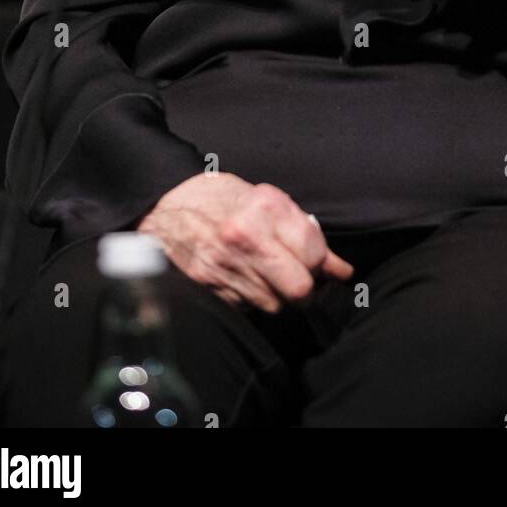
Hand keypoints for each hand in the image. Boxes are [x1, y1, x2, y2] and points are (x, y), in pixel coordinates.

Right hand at [135, 172, 354, 312]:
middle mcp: (245, 238)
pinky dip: (253, 298)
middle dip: (305, 287)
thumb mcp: (267, 200)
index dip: (323, 263)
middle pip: (298, 289)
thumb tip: (339, 269)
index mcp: (265, 207)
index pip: (313, 254)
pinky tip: (247, 278)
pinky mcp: (209, 287)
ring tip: (270, 274)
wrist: (167, 205)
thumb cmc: (222, 198)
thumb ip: (303, 232)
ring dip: (279, 295)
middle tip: (301, 276)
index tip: (323, 264)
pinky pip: (248, 308)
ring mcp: (225, 265)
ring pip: (274, 305)